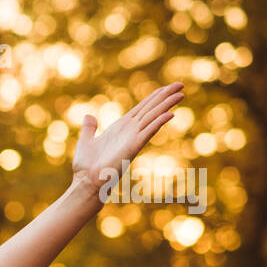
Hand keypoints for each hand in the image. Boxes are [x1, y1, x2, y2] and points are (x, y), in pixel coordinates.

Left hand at [72, 82, 183, 200]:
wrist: (86, 181)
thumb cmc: (86, 166)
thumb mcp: (86, 141)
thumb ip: (89, 128)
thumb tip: (88, 116)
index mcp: (120, 128)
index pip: (141, 109)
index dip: (153, 97)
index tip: (165, 88)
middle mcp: (129, 131)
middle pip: (151, 109)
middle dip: (165, 97)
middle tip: (181, 84)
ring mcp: (133, 139)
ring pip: (153, 117)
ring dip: (166, 105)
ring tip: (180, 93)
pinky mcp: (133, 147)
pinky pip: (148, 132)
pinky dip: (158, 122)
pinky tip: (170, 113)